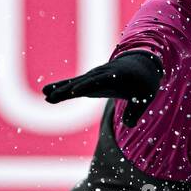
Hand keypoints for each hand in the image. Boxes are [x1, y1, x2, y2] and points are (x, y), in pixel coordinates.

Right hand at [42, 50, 163, 127]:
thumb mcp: (145, 97)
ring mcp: (95, 76)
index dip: (86, 86)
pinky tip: (47, 93)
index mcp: (117, 76)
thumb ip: (136, 111)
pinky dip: (61, 88)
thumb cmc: (145, 83)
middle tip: (51, 97)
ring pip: (75, 82)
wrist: (141, 65)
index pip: (99, 81)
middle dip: (67, 89)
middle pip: (82, 82)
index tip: (72, 93)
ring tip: (45, 95)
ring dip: (60, 89)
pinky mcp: (90, 80)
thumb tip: (129, 125)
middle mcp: (102, 74)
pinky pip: (74, 84)